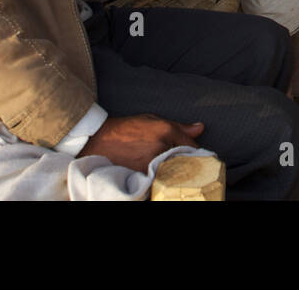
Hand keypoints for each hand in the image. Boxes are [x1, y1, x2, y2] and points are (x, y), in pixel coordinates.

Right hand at [78, 114, 203, 173]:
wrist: (98, 141)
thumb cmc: (126, 129)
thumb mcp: (152, 120)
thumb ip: (179, 126)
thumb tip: (200, 128)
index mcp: (165, 131)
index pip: (192, 147)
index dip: (195, 153)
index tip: (196, 157)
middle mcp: (160, 147)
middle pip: (184, 161)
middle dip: (185, 162)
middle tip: (178, 162)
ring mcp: (151, 163)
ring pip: (173, 172)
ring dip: (173, 171)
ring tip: (165, 167)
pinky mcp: (141, 175)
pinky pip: (159, 179)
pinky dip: (160, 178)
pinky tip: (157, 175)